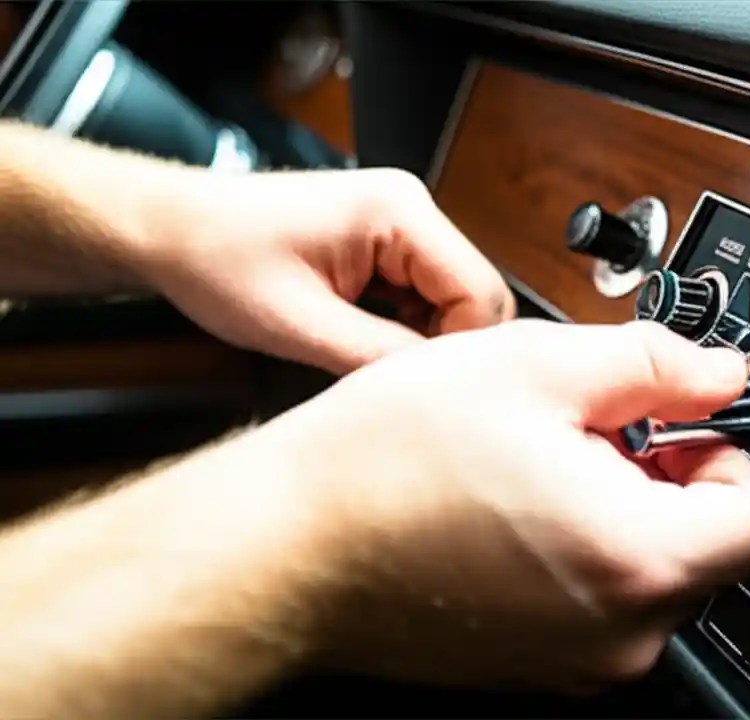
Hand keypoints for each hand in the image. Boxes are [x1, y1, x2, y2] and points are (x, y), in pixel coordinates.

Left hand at [137, 168, 513, 374]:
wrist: (170, 229)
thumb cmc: (217, 260)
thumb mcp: (299, 325)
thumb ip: (380, 356)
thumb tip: (440, 389)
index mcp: (400, 212)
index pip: (482, 295)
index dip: (460, 351)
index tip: (416, 387)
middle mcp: (412, 206)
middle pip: (476, 298)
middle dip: (442, 346)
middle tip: (387, 378)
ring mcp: (402, 222)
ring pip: (453, 302)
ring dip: (421, 339)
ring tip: (362, 354)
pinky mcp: (387, 241)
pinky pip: (425, 295)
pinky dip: (403, 327)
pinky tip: (360, 339)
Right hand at [271, 319, 749, 691]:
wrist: (284, 547)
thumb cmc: (384, 463)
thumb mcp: (534, 367)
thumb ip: (655, 366)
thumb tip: (720, 374)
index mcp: (636, 558)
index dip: (724, 450)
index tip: (675, 420)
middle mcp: (619, 631)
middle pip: (708, 546)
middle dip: (667, 477)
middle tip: (589, 430)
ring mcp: (577, 659)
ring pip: (650, 570)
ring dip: (620, 509)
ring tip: (535, 466)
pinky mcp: (537, 663)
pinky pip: (598, 600)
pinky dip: (580, 549)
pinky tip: (511, 507)